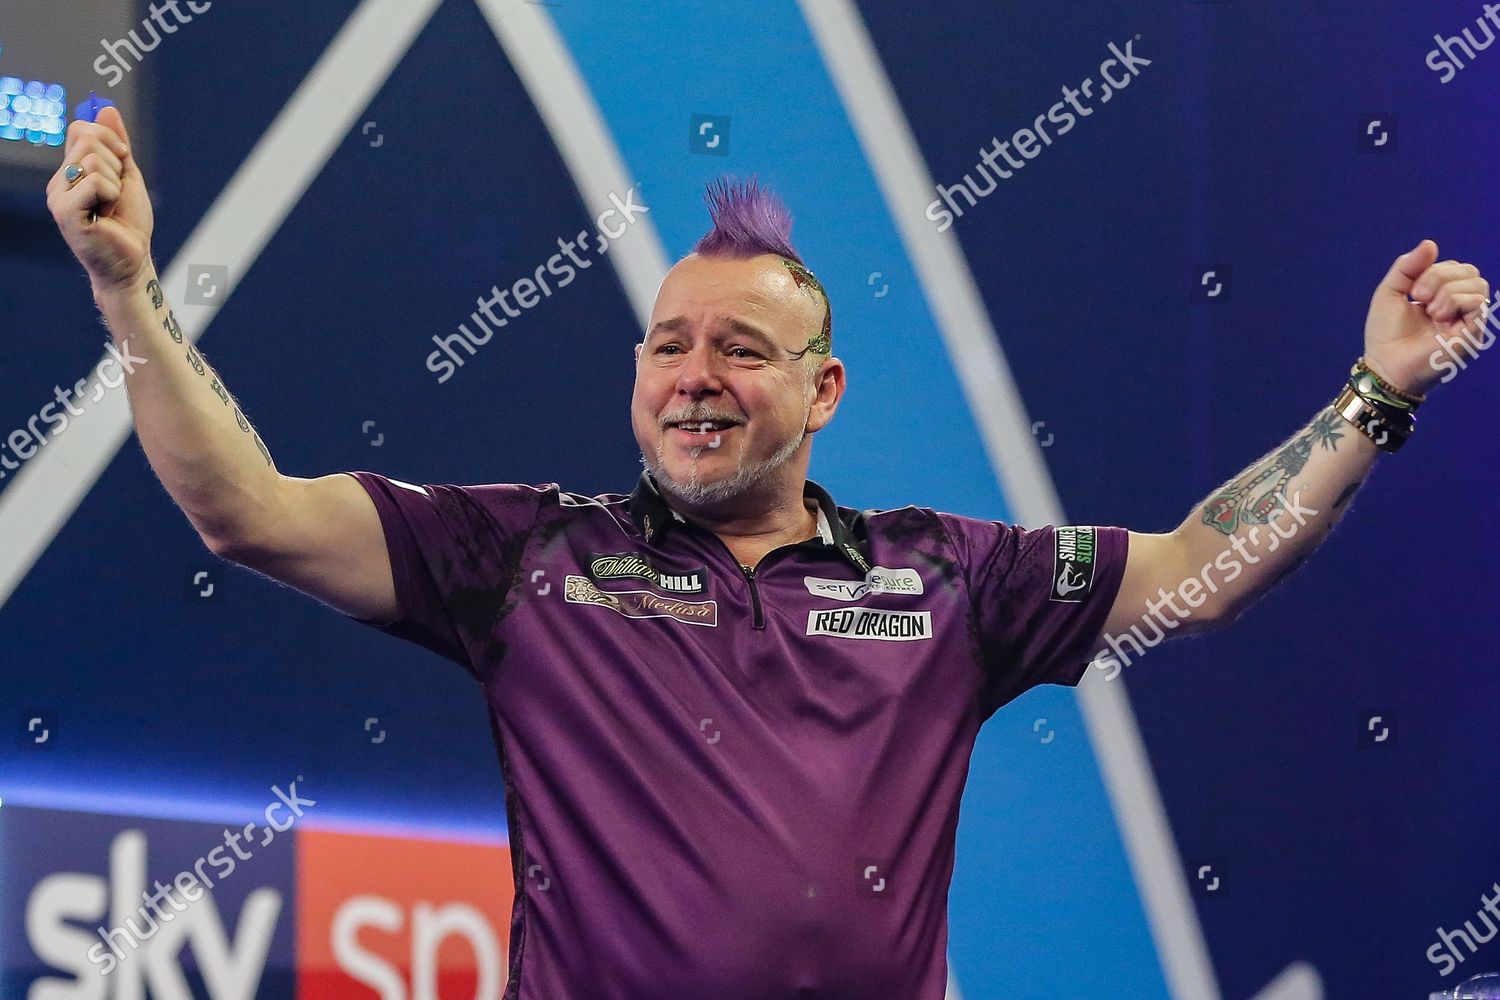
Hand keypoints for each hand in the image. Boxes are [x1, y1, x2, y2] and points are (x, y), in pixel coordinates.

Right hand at [46, 106, 154, 294]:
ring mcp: (59, 196)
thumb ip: (117, 144)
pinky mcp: (65, 211)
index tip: (122, 161)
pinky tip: (107, 214)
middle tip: (116, 193)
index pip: (81, 129)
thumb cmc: (129, 223)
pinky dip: (112, 194)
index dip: (109, 139)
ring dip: (116, 183)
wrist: (132, 260)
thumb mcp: (127, 176)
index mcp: (71, 170)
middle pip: (87, 139)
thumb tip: (107, 109)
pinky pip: (95, 182)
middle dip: (115, 163)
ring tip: (111, 206)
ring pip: (92, 160)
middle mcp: (60, 180)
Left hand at [1364, 239, 1490, 395]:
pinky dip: (1455, 302)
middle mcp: (1459, 307)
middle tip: (1419, 297)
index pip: (1454, 267)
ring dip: (1447, 291)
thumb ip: (1407, 267)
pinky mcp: (1473, 333)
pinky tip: (1439, 318)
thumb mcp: (1390, 292)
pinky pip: (1478, 303)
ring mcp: (1468, 320)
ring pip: (1477, 283)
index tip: (1413, 290)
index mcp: (1442, 295)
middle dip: (1440, 276)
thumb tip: (1430, 243)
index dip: (1433, 270)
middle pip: (1468, 271)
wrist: (1385, 365)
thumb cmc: (1386, 334)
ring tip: (1429, 311)